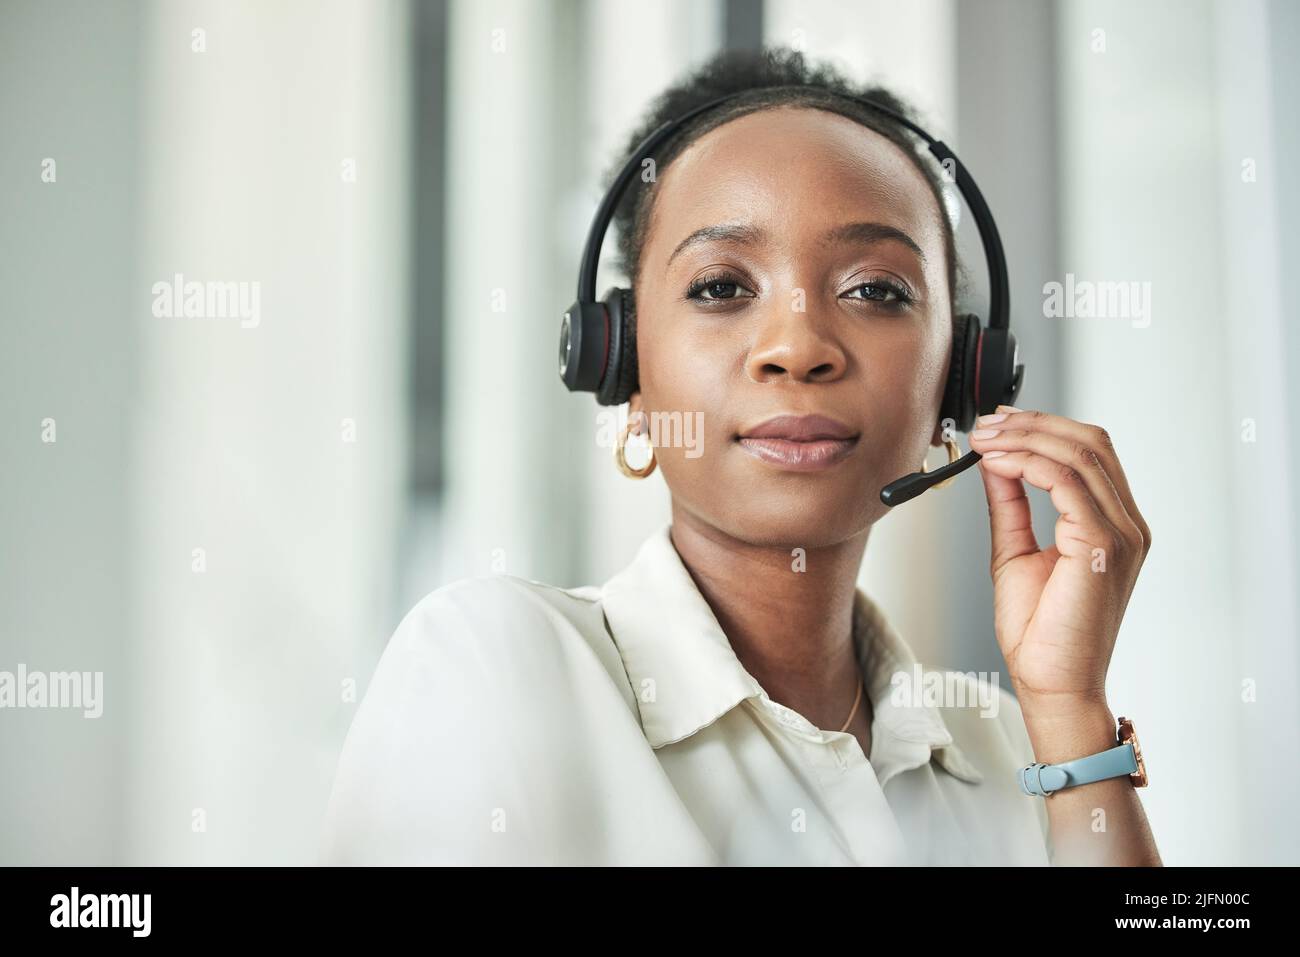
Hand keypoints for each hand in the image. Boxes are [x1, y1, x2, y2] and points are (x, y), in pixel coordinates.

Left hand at [968, 406, 1151, 716]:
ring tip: (984, 440)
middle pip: (1090, 442)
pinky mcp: (1102, 545)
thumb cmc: (1039, 632)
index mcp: (1112, 524)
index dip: (1043, 427)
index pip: (1090, 452)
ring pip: (1079, 455)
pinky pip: (1068, 484)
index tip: (997, 423)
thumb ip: (1010, 504)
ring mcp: (1121, 534)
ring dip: (1025, 438)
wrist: (1050, 682)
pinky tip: (998, 462)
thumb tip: (995, 461)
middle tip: (986, 425)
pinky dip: (1029, 464)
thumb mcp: (1015, 551)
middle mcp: (1126, 525)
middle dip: (1033, 424)